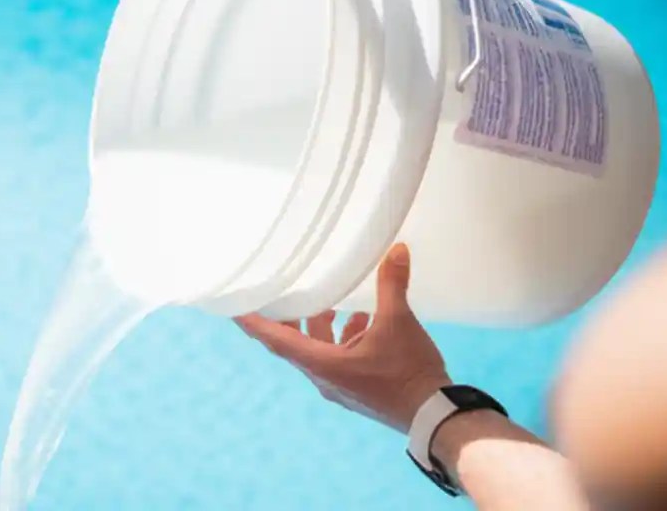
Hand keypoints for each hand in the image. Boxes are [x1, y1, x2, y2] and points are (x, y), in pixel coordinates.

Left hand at [235, 244, 450, 432]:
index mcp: (322, 364)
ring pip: (318, 350)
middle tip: (283, 293)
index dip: (253, 322)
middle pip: (293, 343)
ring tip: (333, 302)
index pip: (275, 340)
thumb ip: (392, 284)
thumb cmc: (409, 372)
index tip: (231, 310)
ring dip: (322, 326)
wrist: (434, 416)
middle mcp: (324, 378)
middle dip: (289, 317)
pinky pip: (338, 359)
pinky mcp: (356, 388)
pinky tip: (363, 320)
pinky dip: (343, 339)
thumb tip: (395, 250)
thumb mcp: (399, 322)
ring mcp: (339, 386)